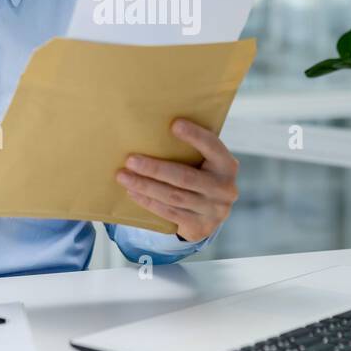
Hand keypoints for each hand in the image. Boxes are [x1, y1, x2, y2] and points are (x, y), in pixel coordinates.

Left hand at [116, 118, 239, 241]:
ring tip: (124, 176)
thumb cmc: (202, 176)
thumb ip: (191, 150)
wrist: (211, 214)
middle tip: (130, 160)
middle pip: (185, 177)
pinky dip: (148, 201)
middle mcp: (224, 188)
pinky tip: (132, 192)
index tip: (174, 125)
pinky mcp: (199, 226)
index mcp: (227, 165)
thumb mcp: (206, 163)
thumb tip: (154, 129)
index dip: (195, 136)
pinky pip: (168, 212)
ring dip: (145, 186)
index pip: (213, 147)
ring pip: (173, 197)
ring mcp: (213, 210)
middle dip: (155, 169)